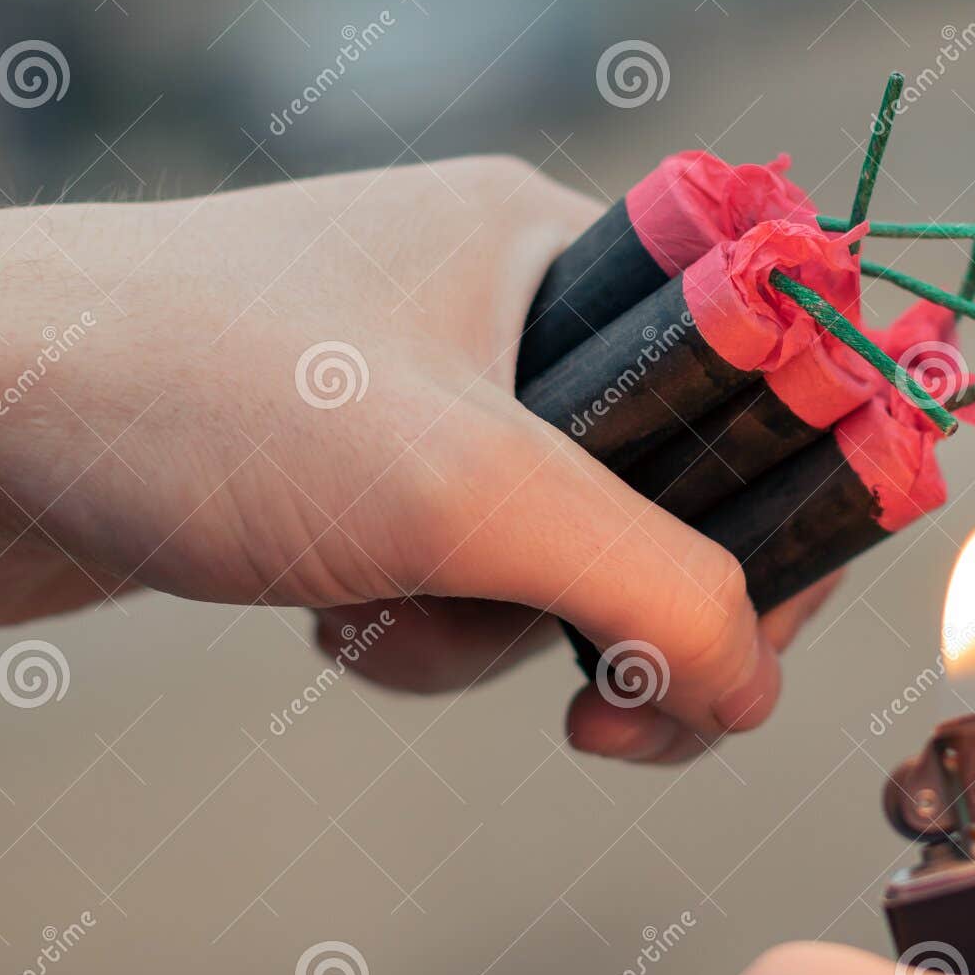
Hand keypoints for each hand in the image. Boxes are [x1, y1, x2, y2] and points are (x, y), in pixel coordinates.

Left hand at [0, 157, 832, 758]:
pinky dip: (416, 632)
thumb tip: (757, 693)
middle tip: (600, 716)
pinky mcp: (366, 475)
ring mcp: (439, 398)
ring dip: (486, 636)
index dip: (781, 527)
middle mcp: (518, 318)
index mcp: (572, 258)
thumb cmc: (194, 398)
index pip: (761, 395)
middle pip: (665, 503)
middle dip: (617, 622)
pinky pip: (462, 581)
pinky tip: (326, 618)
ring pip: (554, 564)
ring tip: (373, 621)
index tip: (738, 642)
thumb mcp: (465, 493)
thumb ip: (655, 589)